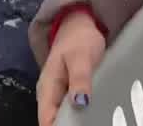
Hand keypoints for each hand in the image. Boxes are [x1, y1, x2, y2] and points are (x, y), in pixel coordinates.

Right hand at [37, 11, 104, 125]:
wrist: (78, 26)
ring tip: (96, 122)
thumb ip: (80, 80)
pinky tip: (94, 119)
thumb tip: (80, 104)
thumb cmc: (79, 40)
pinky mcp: (69, 94)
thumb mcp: (81, 58)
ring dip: (76, 123)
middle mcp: (49, 96)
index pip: (47, 121)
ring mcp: (59, 96)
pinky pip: (71, 112)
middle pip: (54, 122)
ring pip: (63, 118)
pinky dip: (81, 117)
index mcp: (47, 89)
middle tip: (94, 124)